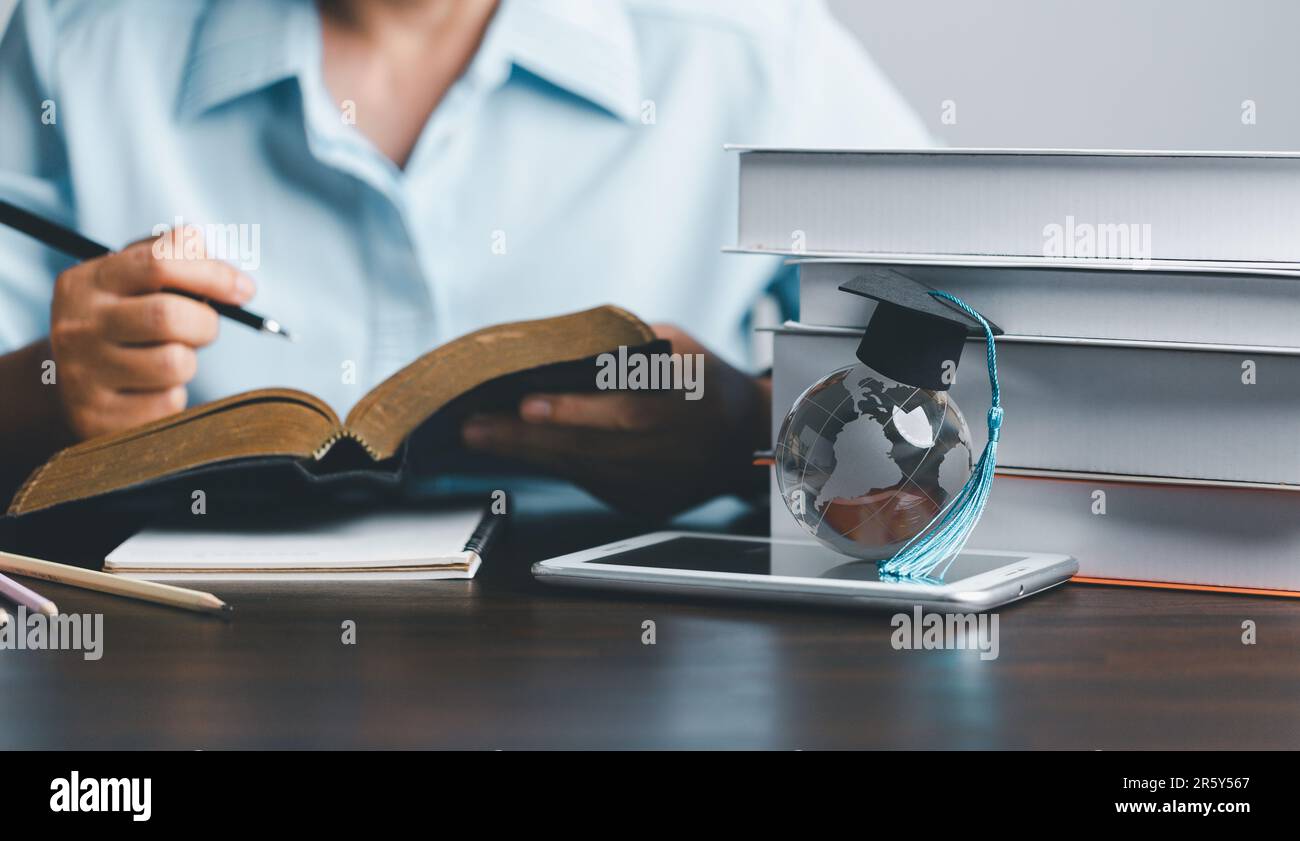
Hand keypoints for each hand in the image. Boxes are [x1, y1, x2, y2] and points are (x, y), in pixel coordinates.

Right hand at [48, 226, 255, 439]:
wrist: (68, 387)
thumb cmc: (122, 324)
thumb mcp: (133, 282)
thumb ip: (176, 260)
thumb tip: (231, 279)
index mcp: (88, 282)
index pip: (158, 263)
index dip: (213, 274)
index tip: (244, 290)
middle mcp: (78, 325)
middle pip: (168, 315)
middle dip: (205, 323)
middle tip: (204, 329)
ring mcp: (84, 374)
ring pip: (175, 363)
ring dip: (189, 361)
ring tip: (170, 358)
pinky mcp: (99, 417)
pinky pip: (169, 403)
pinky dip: (174, 395)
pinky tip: (151, 389)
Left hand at [460, 324, 770, 517]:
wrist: (747, 439)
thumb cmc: (702, 379)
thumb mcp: (676, 347)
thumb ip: (624, 349)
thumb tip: (555, 348)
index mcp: (688, 401)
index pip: (628, 410)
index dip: (577, 411)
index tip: (527, 402)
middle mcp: (671, 450)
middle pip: (591, 448)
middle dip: (526, 437)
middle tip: (474, 425)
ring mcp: (656, 485)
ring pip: (582, 470)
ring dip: (527, 452)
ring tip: (478, 433)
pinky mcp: (641, 504)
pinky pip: (588, 482)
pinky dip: (551, 464)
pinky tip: (516, 447)